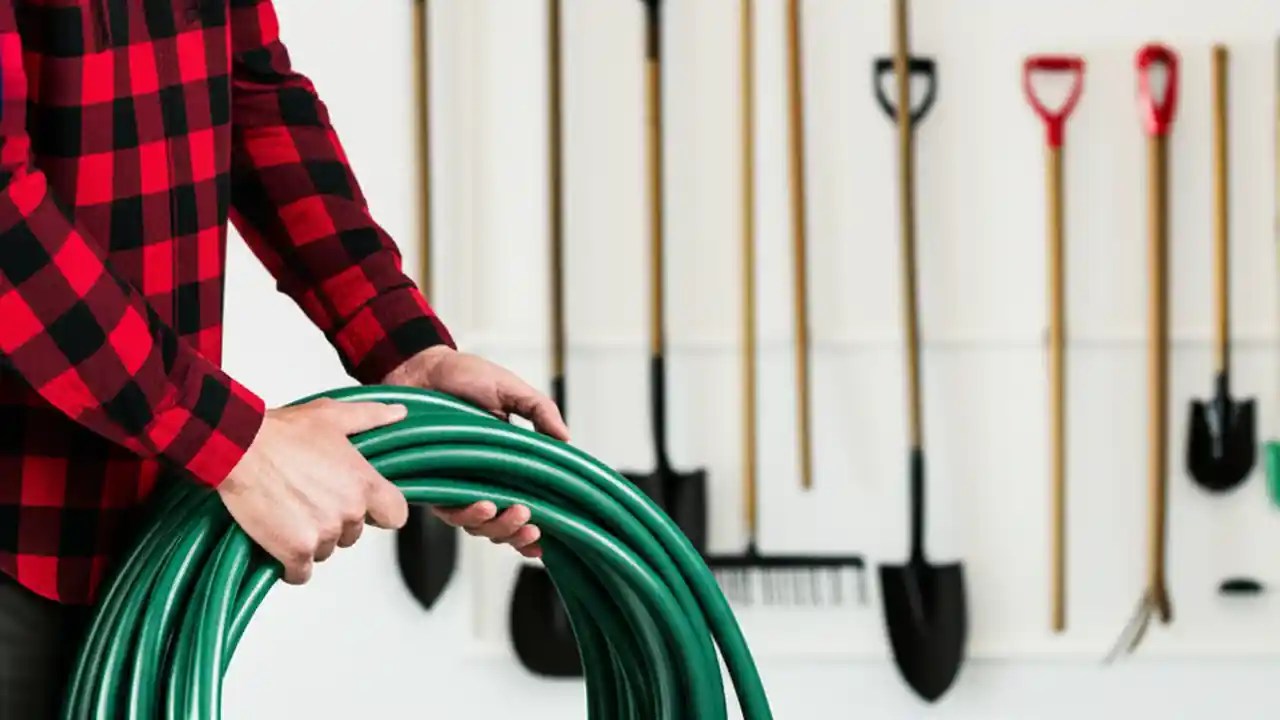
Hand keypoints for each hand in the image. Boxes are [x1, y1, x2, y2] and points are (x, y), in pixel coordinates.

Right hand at [218, 399, 409, 583]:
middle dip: (334, 521)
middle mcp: (349, 512)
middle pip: (352, 533)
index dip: (380, 513)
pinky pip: (300, 572)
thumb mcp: (332, 416)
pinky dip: (289, 563)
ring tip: (289, 511)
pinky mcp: (295, 552)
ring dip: (310, 539)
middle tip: (309, 499)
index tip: (367, 509)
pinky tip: (278, 540)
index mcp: (364, 484)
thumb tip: (398, 412)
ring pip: (325, 550)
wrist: (239, 449)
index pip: (395, 515)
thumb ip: (371, 416)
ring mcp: (323, 534)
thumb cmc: (282, 433)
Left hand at [383, 346, 567, 558]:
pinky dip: (467, 513)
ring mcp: (455, 483)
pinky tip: (485, 504)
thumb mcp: (511, 390)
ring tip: (515, 512)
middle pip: (499, 526)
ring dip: (498, 525)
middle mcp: (480, 480)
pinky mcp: (430, 482)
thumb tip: (566, 439)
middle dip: (517, 533)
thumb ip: (540, 411)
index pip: (522, 506)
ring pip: (475, 525)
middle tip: (532, 524)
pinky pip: (447, 510)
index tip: (546, 542)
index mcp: (505, 464)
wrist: (422, 366)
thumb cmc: (466, 377)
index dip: (531, 532)